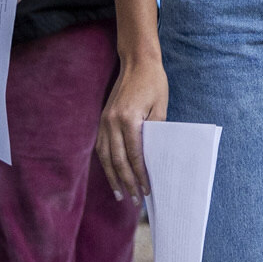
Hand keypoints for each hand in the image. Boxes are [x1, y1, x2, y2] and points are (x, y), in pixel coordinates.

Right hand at [97, 52, 168, 197]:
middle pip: (118, 160)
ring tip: (120, 194)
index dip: (140, 175)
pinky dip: (106, 163)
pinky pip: (101, 146)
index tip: (146, 190)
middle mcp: (112, 122)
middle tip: (135, 200)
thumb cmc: (154, 83)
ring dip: (112, 177)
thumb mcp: (161, 107)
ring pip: (105, 156)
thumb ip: (156, 132)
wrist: (137, 61)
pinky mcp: (102, 118)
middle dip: (127, 182)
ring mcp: (104, 120)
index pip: (134, 156)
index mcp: (128, 119)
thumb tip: (154, 157)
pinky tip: (112, 173)